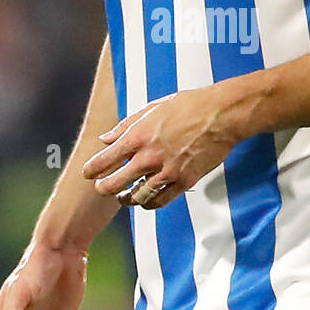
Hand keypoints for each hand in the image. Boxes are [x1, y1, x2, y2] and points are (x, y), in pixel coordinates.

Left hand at [81, 86, 241, 209]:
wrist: (220, 114)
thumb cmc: (188, 106)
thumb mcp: (152, 108)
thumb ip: (126, 125)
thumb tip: (106, 138)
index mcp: (137, 136)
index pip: (103, 160)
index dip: (91, 170)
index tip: (88, 174)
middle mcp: (149, 157)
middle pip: (114, 184)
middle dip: (104, 189)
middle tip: (102, 189)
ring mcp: (166, 171)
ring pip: (137, 197)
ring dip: (127, 200)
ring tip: (124, 198)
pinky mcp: (184, 181)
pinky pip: (160, 201)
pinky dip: (150, 204)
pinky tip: (146, 200)